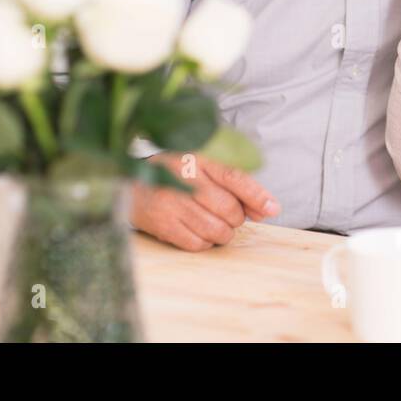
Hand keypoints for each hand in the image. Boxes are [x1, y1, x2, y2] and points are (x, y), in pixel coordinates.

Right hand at [130, 152, 279, 251]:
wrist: (128, 185)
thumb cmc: (175, 174)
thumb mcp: (203, 165)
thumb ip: (235, 182)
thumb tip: (267, 209)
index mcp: (197, 157)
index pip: (233, 177)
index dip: (256, 195)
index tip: (273, 209)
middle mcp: (183, 178)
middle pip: (227, 208)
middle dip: (236, 217)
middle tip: (230, 214)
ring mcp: (170, 202)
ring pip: (215, 229)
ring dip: (224, 232)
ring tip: (215, 222)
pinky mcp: (161, 224)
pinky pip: (197, 244)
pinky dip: (206, 242)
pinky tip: (199, 231)